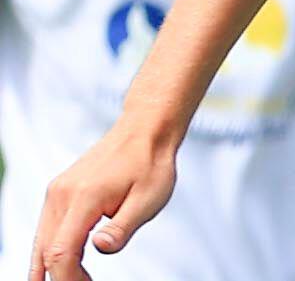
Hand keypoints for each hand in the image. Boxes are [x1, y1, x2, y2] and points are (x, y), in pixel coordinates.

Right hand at [30, 124, 175, 280]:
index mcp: (83, 197)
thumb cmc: (151, 164)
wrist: (145, 130)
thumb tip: (100, 250)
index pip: (62, 251)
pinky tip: (61, 264)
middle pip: (46, 250)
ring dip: (51, 266)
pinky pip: (47, 228)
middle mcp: (62, 195)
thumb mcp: (149, 199)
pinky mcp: (60, 192)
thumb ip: (123, 227)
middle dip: (59, 276)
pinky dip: (51, 249)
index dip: (68, 278)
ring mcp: (57, 192)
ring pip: (41, 241)